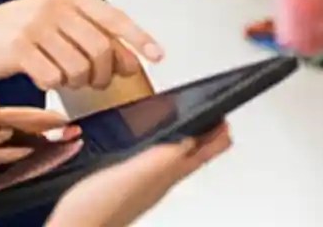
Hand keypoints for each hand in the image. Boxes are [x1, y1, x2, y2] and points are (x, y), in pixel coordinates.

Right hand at [0, 0, 162, 90]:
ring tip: (63, 76)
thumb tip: (130, 60)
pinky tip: (42, 76)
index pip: (115, 17)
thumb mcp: (55, 22)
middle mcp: (54, 7)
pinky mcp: (20, 48)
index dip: (139, 39)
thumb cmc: (14, 31)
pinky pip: (53, 79)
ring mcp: (36, 26)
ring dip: (76, 82)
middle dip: (103, 74)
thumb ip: (92, 36)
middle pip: (101, 50)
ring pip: (80, 68)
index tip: (157, 55)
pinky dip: (52, 84)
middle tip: (94, 81)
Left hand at [0, 101, 73, 224]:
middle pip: (16, 129)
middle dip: (44, 129)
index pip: (9, 117)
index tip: (59, 118)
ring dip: (38, 145)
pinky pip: (6, 165)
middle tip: (71, 130)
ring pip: (14, 147)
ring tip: (62, 144)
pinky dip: (24, 163)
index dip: (36, 118)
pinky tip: (37, 164)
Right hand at [47, 122, 232, 226]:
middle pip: (192, 156)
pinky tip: (146, 145)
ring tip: (190, 126)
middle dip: (206, 135)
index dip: (217, 131)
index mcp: (164, 176)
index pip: (202, 152)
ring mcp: (142, 186)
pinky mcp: (122, 187)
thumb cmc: (95, 211)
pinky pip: (150, 164)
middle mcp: (157, 182)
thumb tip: (193, 138)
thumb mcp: (133, 175)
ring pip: (173, 160)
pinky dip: (158, 149)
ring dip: (185, 142)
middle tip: (215, 116)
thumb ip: (163, 157)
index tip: (226, 111)